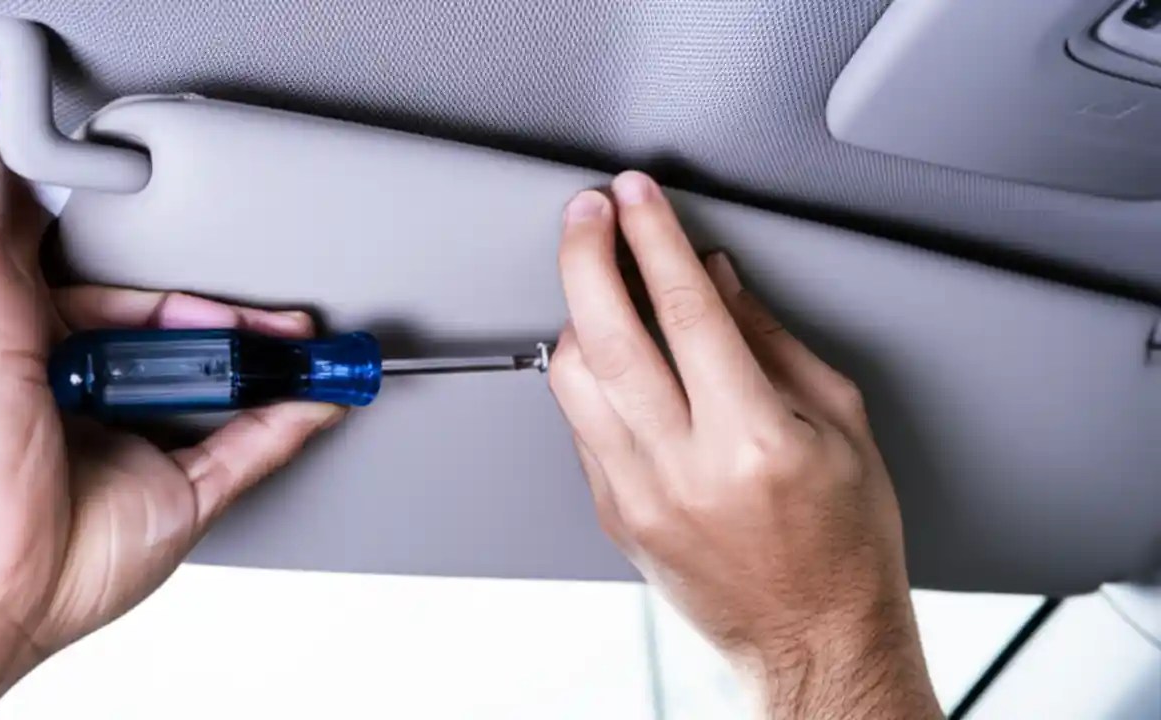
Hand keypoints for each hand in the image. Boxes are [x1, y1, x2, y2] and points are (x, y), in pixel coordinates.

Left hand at [0, 49, 342, 716]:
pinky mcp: (179, 487)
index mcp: (27, 329)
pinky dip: (295, 418)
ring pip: (223, 377)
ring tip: (306, 342)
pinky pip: (254, 443)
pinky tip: (320, 394)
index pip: (109, 264)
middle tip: (275, 303)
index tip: (195, 211)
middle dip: (236, 310)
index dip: (157, 243)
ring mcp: (137, 433)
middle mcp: (86, 378)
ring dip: (276, 359)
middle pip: (181, 321)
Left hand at [551, 172, 939, 718]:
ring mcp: (639, 496)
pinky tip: (604, 346)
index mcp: (751, 441)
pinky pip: (579, 426)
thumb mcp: (841, 426)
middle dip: (588, 255)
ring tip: (593, 274)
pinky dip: (585, 374)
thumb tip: (719, 280)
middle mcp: (684, 469)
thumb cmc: (844, 542)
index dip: (655, 238)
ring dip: (575, 312)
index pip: (686, 311)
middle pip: (608, 336)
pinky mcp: (615, 514)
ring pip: (573, 380)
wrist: (814, 638)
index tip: (639, 197)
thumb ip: (773, 343)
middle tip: (588, 212)